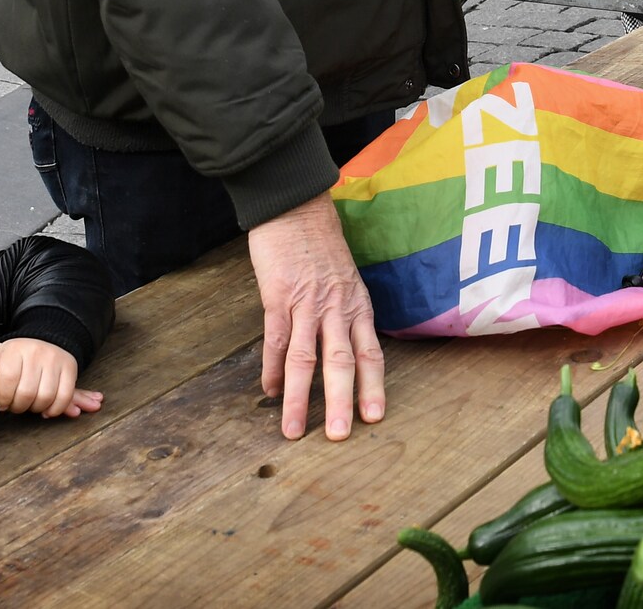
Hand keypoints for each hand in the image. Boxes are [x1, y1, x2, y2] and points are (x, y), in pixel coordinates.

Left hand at [0, 338, 101, 418]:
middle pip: (26, 393)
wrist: (47, 340)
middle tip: (15, 406)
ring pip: (46, 397)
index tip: (1, 404)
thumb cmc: (18, 354)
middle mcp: (36, 352)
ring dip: (36, 409)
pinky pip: (64, 396)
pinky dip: (55, 409)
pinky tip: (45, 410)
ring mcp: (55, 360)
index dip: (2, 399)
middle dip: (18, 407)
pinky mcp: (70, 368)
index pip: (7, 381)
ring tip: (29, 406)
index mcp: (15, 350)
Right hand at [249, 193, 385, 440]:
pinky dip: (270, 368)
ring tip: (293, 430)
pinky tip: (267, 391)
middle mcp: (337, 307)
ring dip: (298, 397)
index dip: (373, 385)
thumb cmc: (320, 244)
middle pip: (341, 361)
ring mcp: (307, 303)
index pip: (370, 351)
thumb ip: (344, 311)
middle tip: (340, 435)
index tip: (375, 417)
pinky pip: (276, 339)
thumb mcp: (344, 278)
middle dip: (340, 401)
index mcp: (357, 305)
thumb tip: (340, 346)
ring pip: (305, 358)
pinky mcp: (279, 297)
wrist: (296, 207)